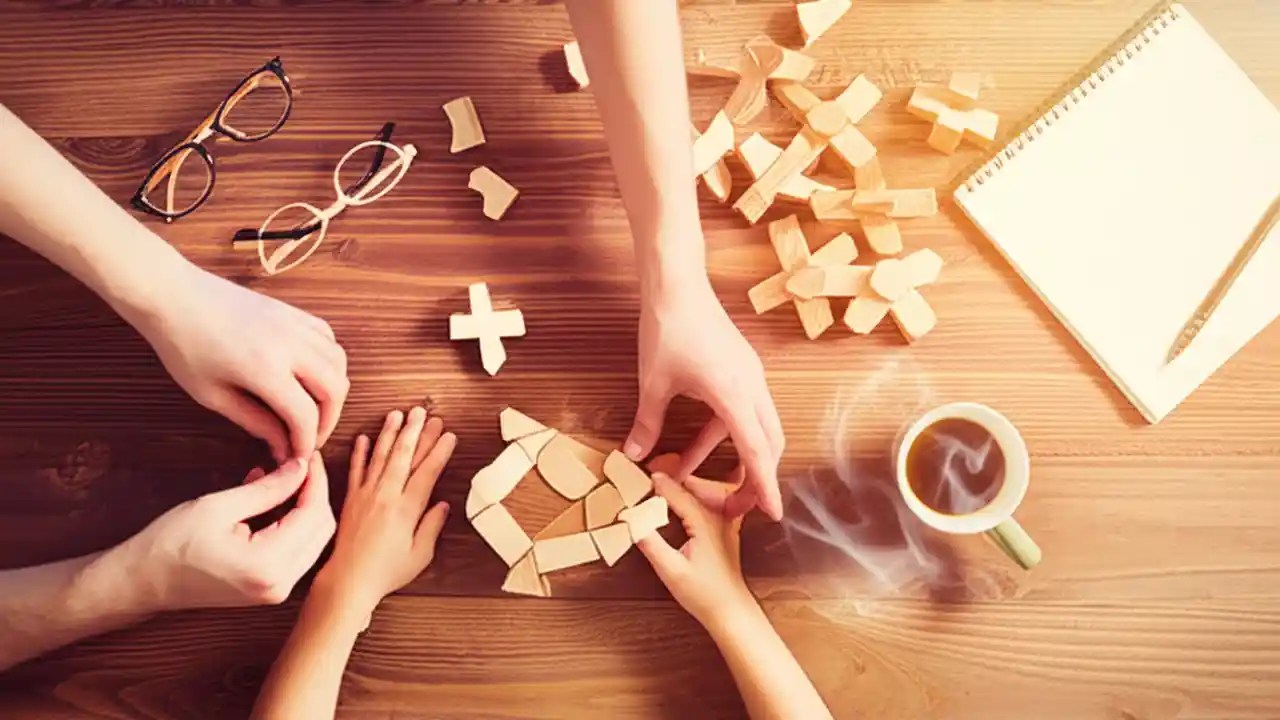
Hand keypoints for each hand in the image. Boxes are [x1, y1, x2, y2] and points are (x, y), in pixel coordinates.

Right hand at [120, 455, 335, 609]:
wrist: (143, 582)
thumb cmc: (171, 545)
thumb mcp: (218, 507)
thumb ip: (267, 488)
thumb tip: (301, 467)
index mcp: (267, 566)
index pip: (312, 514)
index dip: (315, 481)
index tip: (309, 456)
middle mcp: (280, 585)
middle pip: (322, 529)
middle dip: (315, 493)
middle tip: (301, 464)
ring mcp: (277, 592)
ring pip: (314, 540)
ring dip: (306, 507)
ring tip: (287, 477)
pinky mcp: (270, 589)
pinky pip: (298, 550)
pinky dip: (294, 523)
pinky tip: (275, 499)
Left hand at [135, 264, 348, 461]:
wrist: (174, 297)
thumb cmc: (183, 347)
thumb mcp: (212, 395)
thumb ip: (254, 422)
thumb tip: (282, 447)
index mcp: (264, 368)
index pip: (305, 415)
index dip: (306, 442)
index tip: (298, 458)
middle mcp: (290, 345)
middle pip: (334, 389)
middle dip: (328, 420)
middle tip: (310, 436)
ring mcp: (295, 324)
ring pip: (338, 362)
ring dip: (333, 390)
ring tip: (314, 407)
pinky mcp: (293, 312)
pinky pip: (328, 338)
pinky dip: (329, 360)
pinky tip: (312, 373)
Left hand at [314, 407, 454, 614]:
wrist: (348, 580)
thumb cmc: (387, 571)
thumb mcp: (420, 555)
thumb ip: (432, 526)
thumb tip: (443, 504)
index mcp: (406, 509)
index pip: (427, 473)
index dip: (439, 452)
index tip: (449, 435)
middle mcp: (386, 496)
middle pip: (404, 457)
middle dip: (416, 432)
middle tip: (424, 413)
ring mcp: (366, 495)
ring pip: (381, 457)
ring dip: (390, 434)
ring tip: (398, 414)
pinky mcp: (351, 499)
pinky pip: (356, 470)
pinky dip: (360, 453)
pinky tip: (364, 437)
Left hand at [627, 276, 784, 519]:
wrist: (678, 282)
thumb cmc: (667, 328)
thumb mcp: (653, 383)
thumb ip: (647, 424)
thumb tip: (633, 456)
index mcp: (734, 394)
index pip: (756, 451)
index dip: (763, 485)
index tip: (772, 513)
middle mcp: (752, 386)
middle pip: (768, 443)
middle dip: (755, 477)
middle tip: (733, 506)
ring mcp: (751, 374)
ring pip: (759, 427)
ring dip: (736, 455)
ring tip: (701, 476)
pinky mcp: (743, 366)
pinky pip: (746, 409)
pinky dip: (729, 433)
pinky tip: (699, 443)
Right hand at [636, 471, 756, 628]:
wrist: (731, 611)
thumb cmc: (704, 594)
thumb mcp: (671, 570)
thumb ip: (650, 544)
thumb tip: (630, 522)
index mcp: (705, 521)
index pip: (677, 491)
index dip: (657, 481)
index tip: (639, 471)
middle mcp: (718, 515)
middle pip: (691, 485)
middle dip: (670, 475)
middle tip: (648, 470)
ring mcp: (725, 520)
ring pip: (702, 490)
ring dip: (682, 483)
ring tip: (660, 479)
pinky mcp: (726, 527)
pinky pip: (709, 501)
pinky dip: (694, 494)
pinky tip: (681, 496)